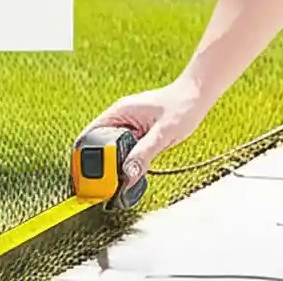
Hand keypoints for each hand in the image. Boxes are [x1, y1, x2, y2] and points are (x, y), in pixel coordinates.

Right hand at [77, 76, 212, 187]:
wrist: (197, 97)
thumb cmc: (182, 108)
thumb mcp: (163, 134)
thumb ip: (145, 153)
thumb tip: (128, 175)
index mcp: (119, 113)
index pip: (91, 135)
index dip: (86, 156)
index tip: (88, 176)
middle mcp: (120, 118)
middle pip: (98, 145)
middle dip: (98, 165)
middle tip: (103, 186)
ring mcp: (128, 125)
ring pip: (111, 150)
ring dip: (112, 165)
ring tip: (115, 184)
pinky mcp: (137, 133)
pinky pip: (124, 150)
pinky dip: (124, 163)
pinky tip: (129, 174)